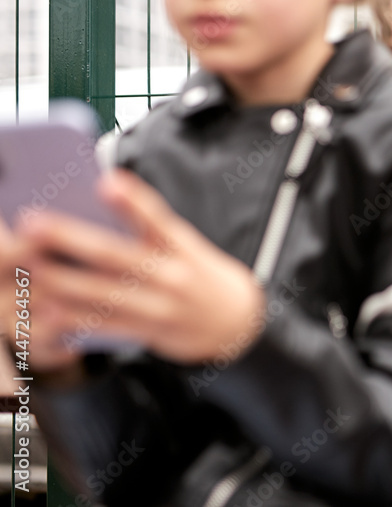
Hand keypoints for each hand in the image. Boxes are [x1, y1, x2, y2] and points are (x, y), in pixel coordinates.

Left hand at [11, 170, 264, 366]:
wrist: (237, 323)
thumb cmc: (202, 274)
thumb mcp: (186, 244)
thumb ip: (149, 226)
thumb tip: (105, 195)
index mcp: (181, 246)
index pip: (157, 219)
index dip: (133, 201)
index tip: (108, 183)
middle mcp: (172, 276)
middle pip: (116, 256)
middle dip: (71, 239)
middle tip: (33, 225)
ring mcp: (160, 307)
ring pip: (104, 294)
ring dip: (62, 281)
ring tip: (30, 266)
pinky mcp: (148, 332)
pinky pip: (106, 326)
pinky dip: (75, 317)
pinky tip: (48, 307)